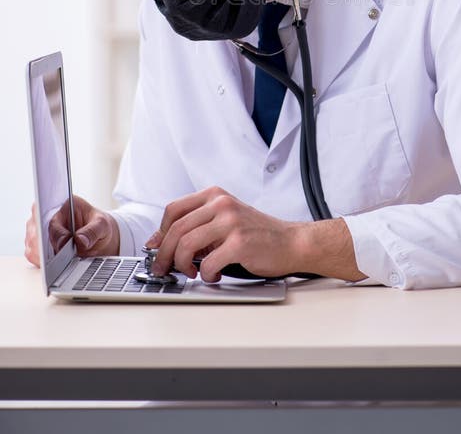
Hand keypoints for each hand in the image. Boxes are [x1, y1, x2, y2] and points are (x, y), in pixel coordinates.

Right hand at [24, 195, 119, 266]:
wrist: (98, 237)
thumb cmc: (98, 226)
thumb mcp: (103, 225)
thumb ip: (93, 231)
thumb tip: (80, 240)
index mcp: (63, 205)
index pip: (50, 216)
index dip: (53, 231)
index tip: (63, 243)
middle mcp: (47, 216)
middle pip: (35, 232)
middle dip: (46, 247)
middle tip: (61, 257)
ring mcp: (41, 232)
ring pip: (32, 246)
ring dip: (43, 258)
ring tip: (60, 263)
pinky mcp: (39, 247)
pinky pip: (33, 257)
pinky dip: (42, 264)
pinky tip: (53, 268)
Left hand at [146, 186, 305, 282]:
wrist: (291, 242)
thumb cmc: (257, 234)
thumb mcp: (224, 220)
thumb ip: (197, 226)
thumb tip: (161, 242)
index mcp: (215, 196)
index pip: (173, 210)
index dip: (161, 233)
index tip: (157, 249)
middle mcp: (221, 204)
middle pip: (176, 229)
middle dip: (164, 255)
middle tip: (164, 270)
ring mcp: (231, 222)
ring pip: (186, 245)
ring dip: (182, 265)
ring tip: (192, 272)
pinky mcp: (239, 243)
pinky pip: (207, 263)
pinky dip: (205, 275)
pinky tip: (214, 275)